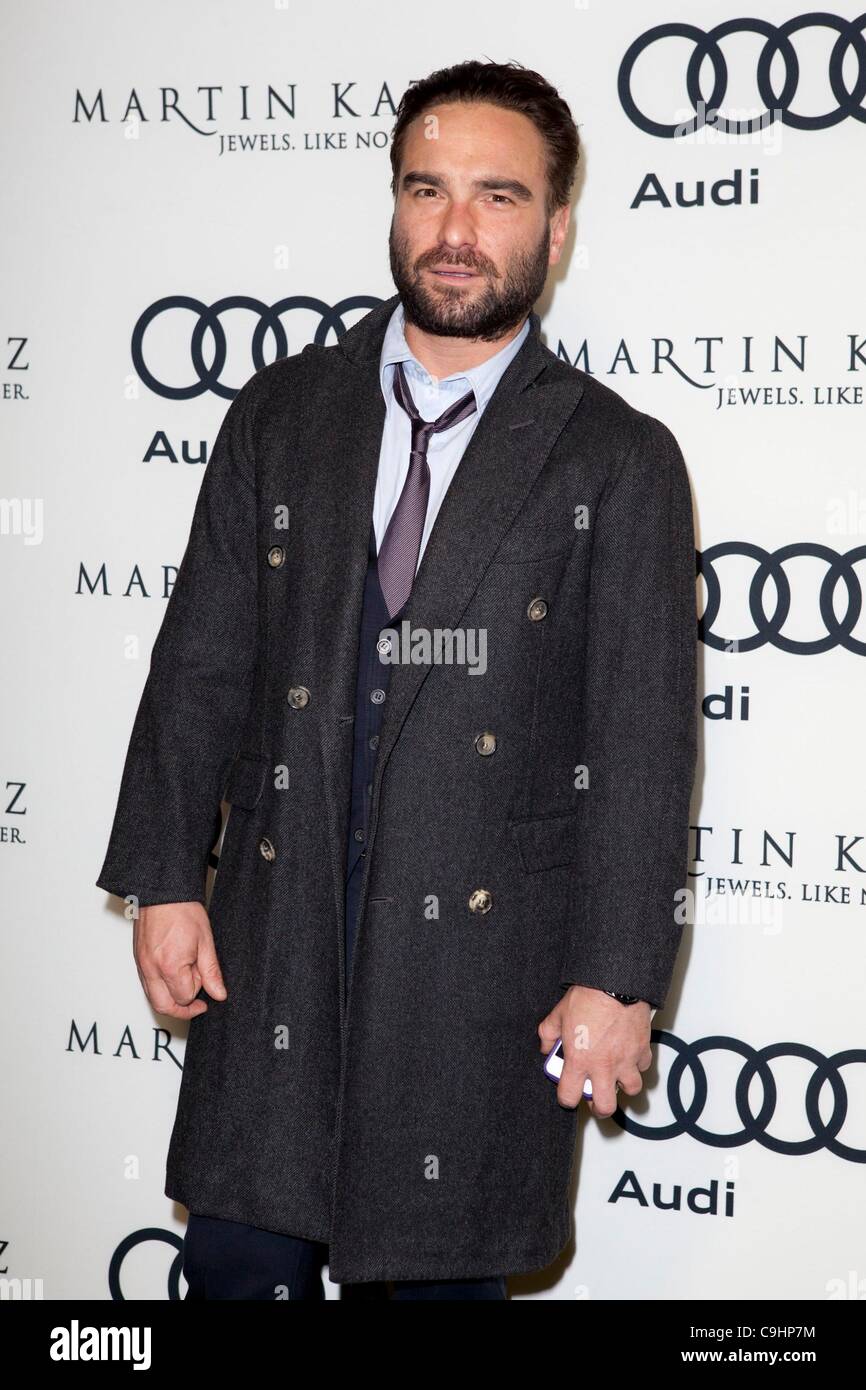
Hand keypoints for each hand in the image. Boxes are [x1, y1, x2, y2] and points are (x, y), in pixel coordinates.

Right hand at [132, 901, 226, 1019]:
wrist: (163, 892)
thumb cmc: (183, 910)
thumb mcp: (206, 942)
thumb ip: (211, 972)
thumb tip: (219, 994)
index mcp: (169, 966)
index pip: (184, 997)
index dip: (198, 992)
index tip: (206, 981)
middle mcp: (151, 969)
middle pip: (163, 1006)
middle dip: (182, 1009)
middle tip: (197, 1004)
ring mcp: (141, 964)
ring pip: (153, 997)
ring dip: (170, 998)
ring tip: (186, 983)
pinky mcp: (137, 959)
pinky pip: (147, 984)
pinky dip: (160, 987)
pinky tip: (173, 975)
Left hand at [538, 985, 653, 1116]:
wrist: (614, 983)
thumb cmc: (587, 997)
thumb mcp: (558, 1014)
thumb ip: (548, 1034)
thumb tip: (546, 1046)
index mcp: (579, 1061)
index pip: (569, 1097)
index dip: (567, 1098)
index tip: (568, 1093)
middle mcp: (604, 1067)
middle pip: (605, 1107)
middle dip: (599, 1107)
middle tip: (596, 1098)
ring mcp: (626, 1060)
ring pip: (631, 1089)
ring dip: (623, 1085)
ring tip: (616, 1075)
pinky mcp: (642, 1050)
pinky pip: (643, 1066)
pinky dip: (637, 1064)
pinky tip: (629, 1054)